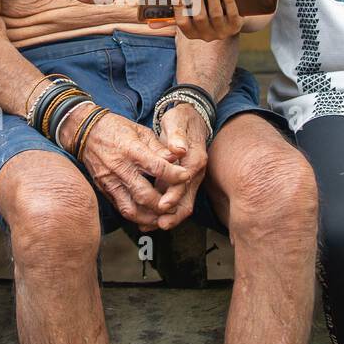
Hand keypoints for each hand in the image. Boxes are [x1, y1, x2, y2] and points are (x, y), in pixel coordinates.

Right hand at [61, 102, 193, 229]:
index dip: (174, 175)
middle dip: (164, 204)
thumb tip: (177, 157)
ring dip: (150, 217)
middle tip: (177, 205)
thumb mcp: (140, 131)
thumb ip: (159, 147)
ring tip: (164, 217)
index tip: (186, 177)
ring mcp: (110, 182)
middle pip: (144, 194)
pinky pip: (121, 209)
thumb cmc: (116, 129)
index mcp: (131, 150)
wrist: (85, 132)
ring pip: (132, 209)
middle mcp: (120, 168)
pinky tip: (148, 216)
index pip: (157, 167)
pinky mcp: (104, 190)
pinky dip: (137, 216)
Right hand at [148, 0, 243, 40]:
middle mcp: (206, 36)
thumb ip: (174, 16)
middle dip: (196, 1)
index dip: (179, 10)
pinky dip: (229, 2)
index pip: (182, 24)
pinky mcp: (236, 26)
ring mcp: (222, 32)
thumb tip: (150, 25)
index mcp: (192, 33)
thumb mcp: (190, 16)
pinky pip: (232, 14)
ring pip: (216, 16)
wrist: (231, 18)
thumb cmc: (205, 12)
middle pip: (199, 19)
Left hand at [150, 102, 209, 228]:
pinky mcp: (184, 182)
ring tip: (149, 225)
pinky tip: (151, 218)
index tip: (162, 205)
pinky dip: (166, 211)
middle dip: (172, 215)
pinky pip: (177, 201)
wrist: (192, 118)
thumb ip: (177, 136)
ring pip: (183, 204)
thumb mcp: (178, 121)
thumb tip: (178, 148)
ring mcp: (191, 179)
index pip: (184, 182)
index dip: (173, 195)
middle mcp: (195, 172)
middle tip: (157, 224)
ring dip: (168, 217)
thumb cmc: (181, 120)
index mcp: (194, 159)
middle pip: (186, 199)